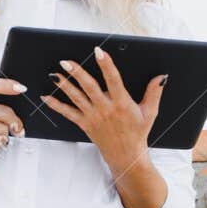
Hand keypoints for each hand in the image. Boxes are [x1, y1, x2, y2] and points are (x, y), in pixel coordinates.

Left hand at [42, 47, 164, 168]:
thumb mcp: (150, 113)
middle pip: (89, 87)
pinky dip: (56, 105)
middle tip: (65, 61)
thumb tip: (161, 76)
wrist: (126, 156)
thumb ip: (154, 93)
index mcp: (121, 103)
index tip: (98, 51)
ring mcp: (93, 117)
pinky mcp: (84, 124)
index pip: (113, 80)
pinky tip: (46, 97)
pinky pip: (68, 114)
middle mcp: (105, 109)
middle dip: (77, 73)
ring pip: (76, 98)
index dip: (106, 64)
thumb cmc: (138, 133)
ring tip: (54, 74)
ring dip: (64, 85)